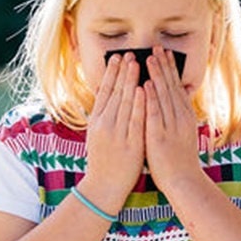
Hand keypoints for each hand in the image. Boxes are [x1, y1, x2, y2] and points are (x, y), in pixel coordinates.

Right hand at [80, 52, 145, 212]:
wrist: (104, 187)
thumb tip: (109, 96)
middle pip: (114, 93)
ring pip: (125, 102)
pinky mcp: (130, 144)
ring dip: (131, 81)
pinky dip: (139, 104)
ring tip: (137, 63)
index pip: (105, 92)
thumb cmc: (104, 160)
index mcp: (96, 121)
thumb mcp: (99, 135)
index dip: (112, 73)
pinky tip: (143, 89)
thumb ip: (105, 116)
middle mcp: (104, 124)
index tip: (118, 58)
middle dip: (123, 72)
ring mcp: (117, 134)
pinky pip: (136, 120)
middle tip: (129, 53)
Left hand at [144, 47, 203, 195]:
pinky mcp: (160, 136)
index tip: (165, 54)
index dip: (171, 69)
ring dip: (156, 76)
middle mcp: (180, 118)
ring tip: (150, 58)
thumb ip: (177, 117)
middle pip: (171, 87)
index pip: (177, 87)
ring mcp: (171, 126)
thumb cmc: (180, 160)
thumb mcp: (182, 134)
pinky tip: (145, 85)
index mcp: (185, 116)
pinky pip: (154, 113)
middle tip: (157, 47)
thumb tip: (174, 103)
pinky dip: (150, 98)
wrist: (183, 181)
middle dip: (163, 66)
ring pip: (163, 96)